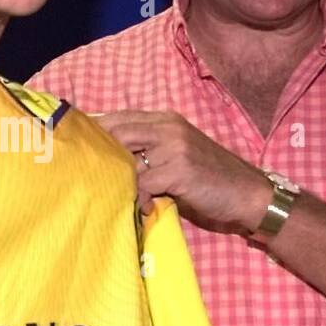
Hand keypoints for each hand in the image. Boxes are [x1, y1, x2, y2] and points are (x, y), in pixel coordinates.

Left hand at [95, 110, 270, 233]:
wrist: (249, 194)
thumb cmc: (210, 178)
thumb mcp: (178, 154)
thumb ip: (148, 150)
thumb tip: (106, 159)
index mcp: (165, 119)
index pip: (118, 117)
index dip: (95, 131)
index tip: (75, 148)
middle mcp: (168, 127)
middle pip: (116, 133)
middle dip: (100, 156)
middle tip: (90, 176)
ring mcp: (174, 146)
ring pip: (126, 159)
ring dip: (119, 181)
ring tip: (119, 196)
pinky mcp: (179, 169)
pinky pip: (142, 184)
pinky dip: (139, 199)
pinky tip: (145, 207)